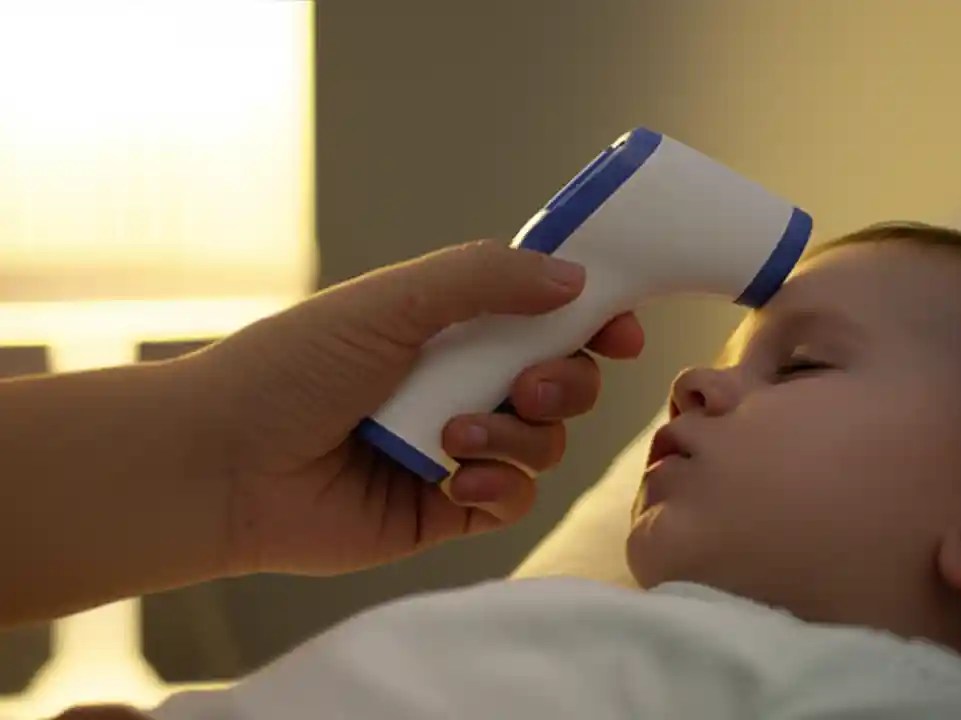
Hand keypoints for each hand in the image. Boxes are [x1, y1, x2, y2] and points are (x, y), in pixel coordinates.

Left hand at [185, 240, 642, 575]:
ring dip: (516, 438)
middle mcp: (462, 385)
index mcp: (449, 326)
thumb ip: (485, 279)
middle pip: (564, 381)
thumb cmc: (292, 368)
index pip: (545, 316)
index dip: (592, 321)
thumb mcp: (392, 301)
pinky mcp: (445, 509)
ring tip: (453, 438)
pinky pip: (514, 501)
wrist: (223, 465)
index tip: (619, 329)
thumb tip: (577, 281)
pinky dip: (500, 489)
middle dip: (566, 382)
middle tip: (531, 385)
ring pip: (545, 443)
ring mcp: (457, 450)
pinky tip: (455, 481)